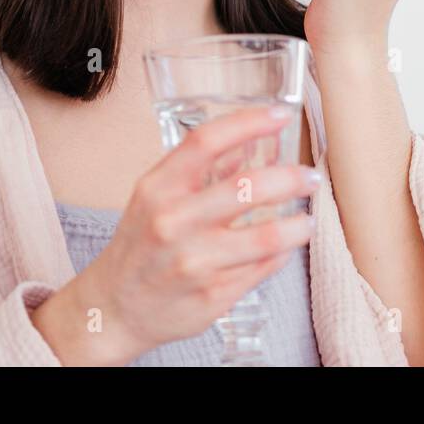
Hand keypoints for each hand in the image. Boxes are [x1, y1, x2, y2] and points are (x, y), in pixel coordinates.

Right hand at [70, 106, 319, 362]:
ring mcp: (194, 262)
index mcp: (157, 189)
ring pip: (267, 236)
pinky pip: (263, 268)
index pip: (206, 141)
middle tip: (310, 177)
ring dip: (299, 225)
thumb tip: (246, 146)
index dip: (249, 122)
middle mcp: (173, 222)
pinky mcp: (213, 296)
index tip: (281, 115)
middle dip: (290, 178)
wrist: (114, 309)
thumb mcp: (154, 199)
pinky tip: (284, 248)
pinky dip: (282, 254)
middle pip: (246, 187)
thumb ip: (196, 172)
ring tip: (308, 220)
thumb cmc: (139, 246)